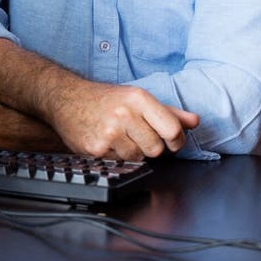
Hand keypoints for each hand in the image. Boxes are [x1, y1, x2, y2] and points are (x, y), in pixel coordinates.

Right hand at [51, 80, 199, 160]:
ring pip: (138, 158)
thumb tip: (195, 122)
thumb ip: (168, 112)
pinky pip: (119, 162)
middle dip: (150, 146)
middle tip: (136, 134)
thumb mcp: (137, 98)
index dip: (176, 141)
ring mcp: (109, 132)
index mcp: (139, 99)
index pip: (173, 130)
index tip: (170, 140)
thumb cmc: (105, 98)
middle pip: (157, 149)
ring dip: (132, 151)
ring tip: (118, 136)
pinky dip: (115, 155)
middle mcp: (125, 114)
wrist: (66, 98)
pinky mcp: (97, 148)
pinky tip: (106, 141)